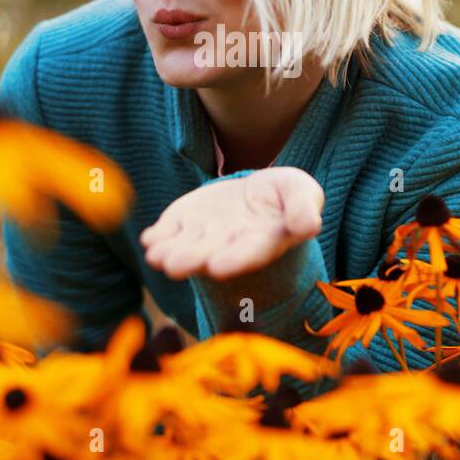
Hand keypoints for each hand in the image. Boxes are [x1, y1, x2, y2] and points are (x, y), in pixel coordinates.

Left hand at [140, 167, 323, 281]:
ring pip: (185, 249)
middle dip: (193, 260)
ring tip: (156, 256)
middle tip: (176, 265)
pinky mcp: (184, 223)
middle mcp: (229, 247)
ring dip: (169, 254)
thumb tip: (309, 226)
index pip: (249, 253)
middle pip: (211, 255)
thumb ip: (303, 209)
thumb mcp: (301, 193)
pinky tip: (149, 239)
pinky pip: (168, 232)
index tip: (220, 266)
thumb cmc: (286, 196)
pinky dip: (157, 237)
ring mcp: (203, 237)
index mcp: (262, 242)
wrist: (259, 192)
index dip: (235, 259)